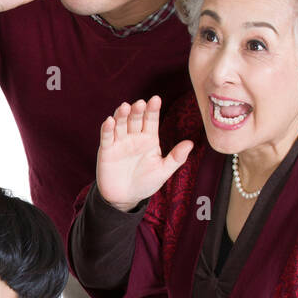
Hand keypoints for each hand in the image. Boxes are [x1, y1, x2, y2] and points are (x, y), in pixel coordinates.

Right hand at [95, 96, 193, 211]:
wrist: (125, 198)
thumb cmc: (146, 183)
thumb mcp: (163, 171)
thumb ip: (176, 158)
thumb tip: (190, 143)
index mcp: (149, 139)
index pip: (151, 120)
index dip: (153, 110)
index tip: (156, 99)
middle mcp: (134, 137)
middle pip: (135, 119)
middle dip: (138, 110)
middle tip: (140, 104)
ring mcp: (120, 142)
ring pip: (120, 123)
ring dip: (122, 115)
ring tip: (125, 107)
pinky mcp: (107, 149)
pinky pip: (107, 136)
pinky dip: (107, 128)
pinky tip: (110, 121)